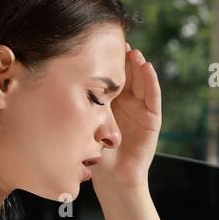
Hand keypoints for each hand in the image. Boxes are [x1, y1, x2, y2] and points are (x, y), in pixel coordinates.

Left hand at [92, 43, 162, 189]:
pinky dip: (152, 82)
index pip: (111, 76)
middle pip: (128, 75)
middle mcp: (127, 103)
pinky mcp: (152, 120)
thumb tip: (64, 79)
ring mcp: (141, 110)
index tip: (100, 44)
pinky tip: (148, 68)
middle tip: (119, 41)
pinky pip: (153, 97)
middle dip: (124, 59)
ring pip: (142, 82)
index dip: (108, 61)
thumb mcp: (86, 120)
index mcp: (110, 102)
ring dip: (139, 66)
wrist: (113, 178)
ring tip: (134, 52)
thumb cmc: (96, 153)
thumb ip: (84, 102)